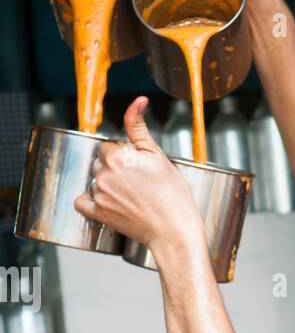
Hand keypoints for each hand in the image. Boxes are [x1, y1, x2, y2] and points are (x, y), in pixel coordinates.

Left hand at [73, 97, 204, 253]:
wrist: (175, 231)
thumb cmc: (173, 197)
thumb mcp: (158, 155)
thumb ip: (139, 127)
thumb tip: (137, 101)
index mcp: (117, 156)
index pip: (108, 146)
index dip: (124, 155)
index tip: (137, 166)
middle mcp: (104, 174)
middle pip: (100, 162)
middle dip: (114, 168)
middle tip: (136, 181)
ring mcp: (100, 194)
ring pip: (94, 180)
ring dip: (107, 184)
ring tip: (130, 195)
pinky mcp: (99, 213)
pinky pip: (81, 202)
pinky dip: (90, 201)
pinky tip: (107, 202)